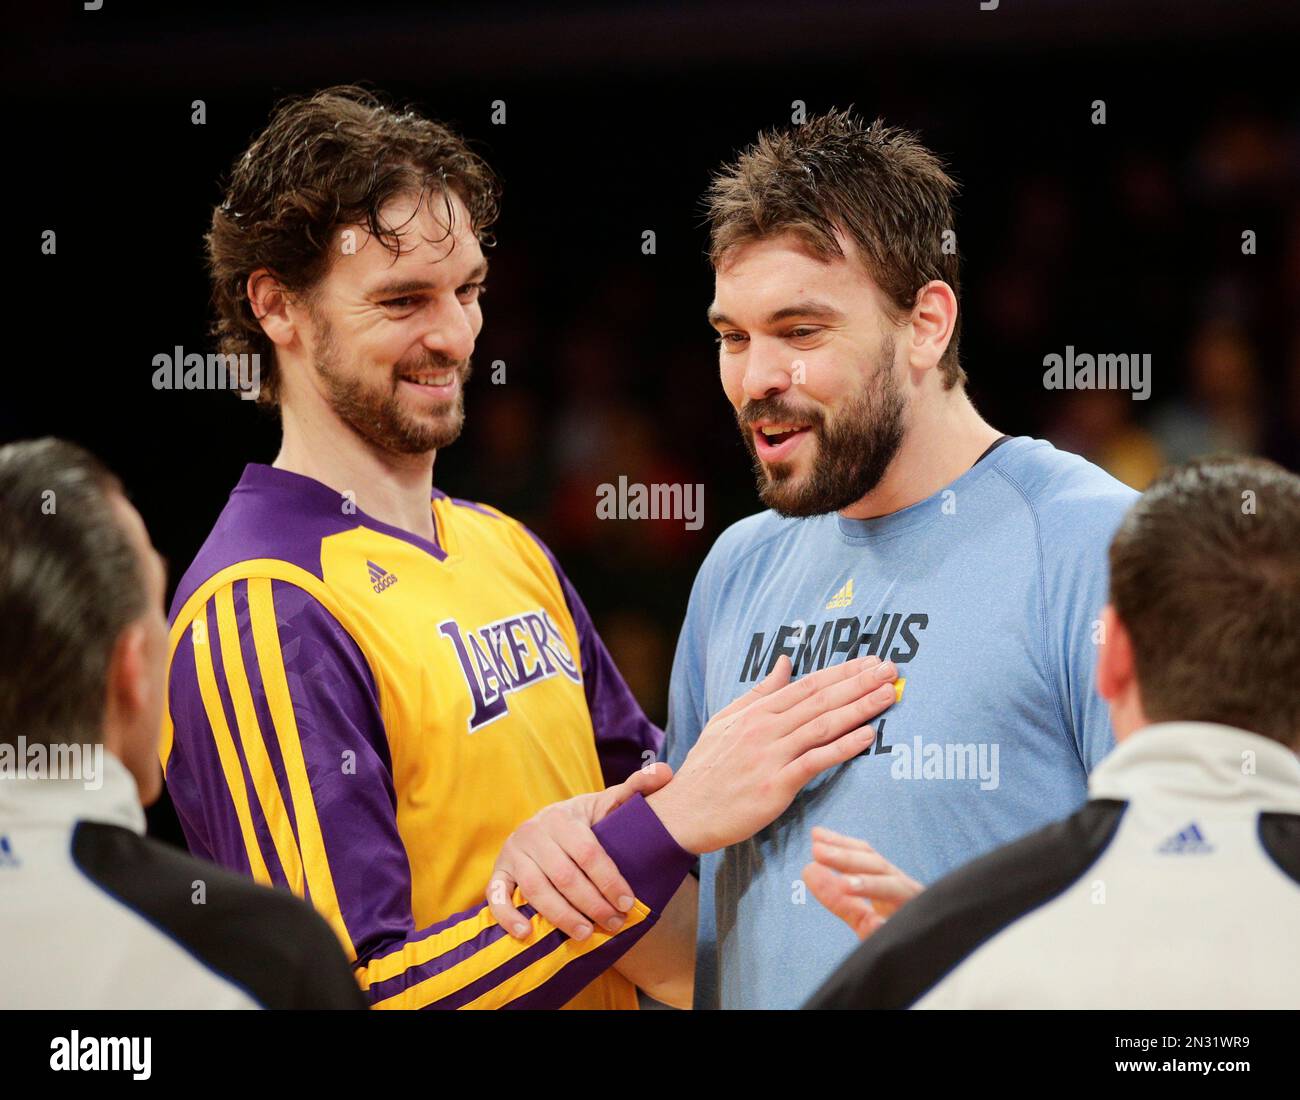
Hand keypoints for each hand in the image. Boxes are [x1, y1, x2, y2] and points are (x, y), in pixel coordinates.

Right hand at [486, 762, 673, 940]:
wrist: (545, 823)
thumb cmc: (583, 820)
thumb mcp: (607, 803)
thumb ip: (636, 788)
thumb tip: (666, 771)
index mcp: (562, 817)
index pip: (588, 852)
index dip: (609, 880)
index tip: (628, 903)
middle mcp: (534, 832)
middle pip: (564, 875)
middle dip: (592, 904)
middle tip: (614, 924)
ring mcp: (513, 853)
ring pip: (535, 889)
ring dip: (561, 915)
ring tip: (585, 933)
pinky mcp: (498, 872)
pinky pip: (496, 896)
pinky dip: (507, 916)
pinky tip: (526, 934)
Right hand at [646, 654, 897, 854]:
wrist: (685, 811)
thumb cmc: (707, 768)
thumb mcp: (726, 720)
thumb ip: (760, 692)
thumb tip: (785, 661)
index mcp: (756, 711)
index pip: (808, 685)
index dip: (842, 672)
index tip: (870, 662)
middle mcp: (765, 728)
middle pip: (821, 700)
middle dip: (859, 683)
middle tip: (891, 670)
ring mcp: (770, 756)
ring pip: (823, 725)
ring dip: (859, 708)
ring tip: (888, 694)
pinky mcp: (775, 785)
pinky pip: (815, 761)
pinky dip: (843, 747)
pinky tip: (868, 736)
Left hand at [802, 825, 922, 939]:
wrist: (933, 970)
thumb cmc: (898, 938)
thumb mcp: (863, 919)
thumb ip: (838, 899)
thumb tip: (808, 870)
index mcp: (891, 885)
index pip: (867, 858)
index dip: (843, 844)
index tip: (816, 835)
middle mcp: (907, 892)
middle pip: (878, 868)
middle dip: (848, 858)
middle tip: (817, 851)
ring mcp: (919, 912)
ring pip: (895, 890)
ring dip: (871, 885)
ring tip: (844, 884)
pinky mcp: (923, 934)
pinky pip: (908, 931)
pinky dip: (892, 925)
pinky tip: (878, 924)